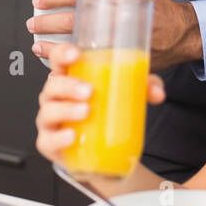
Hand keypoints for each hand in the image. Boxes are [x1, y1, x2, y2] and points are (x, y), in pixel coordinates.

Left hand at [29, 0, 200, 68]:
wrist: (185, 35)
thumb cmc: (160, 10)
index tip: (39, 0)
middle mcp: (118, 20)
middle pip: (73, 20)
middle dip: (48, 23)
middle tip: (33, 24)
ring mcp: (120, 43)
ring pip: (77, 45)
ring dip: (52, 47)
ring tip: (38, 46)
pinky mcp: (122, 62)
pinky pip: (91, 63)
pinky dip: (72, 63)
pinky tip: (58, 63)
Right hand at [35, 41, 164, 164]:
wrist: (101, 151)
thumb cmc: (105, 113)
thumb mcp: (127, 94)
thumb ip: (143, 88)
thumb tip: (158, 92)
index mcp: (69, 78)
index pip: (59, 60)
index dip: (62, 54)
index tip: (76, 54)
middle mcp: (55, 97)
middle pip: (52, 85)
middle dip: (68, 86)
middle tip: (89, 90)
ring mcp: (50, 121)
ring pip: (49, 111)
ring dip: (66, 110)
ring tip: (86, 111)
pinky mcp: (50, 143)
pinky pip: (48, 140)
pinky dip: (58, 138)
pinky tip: (71, 136)